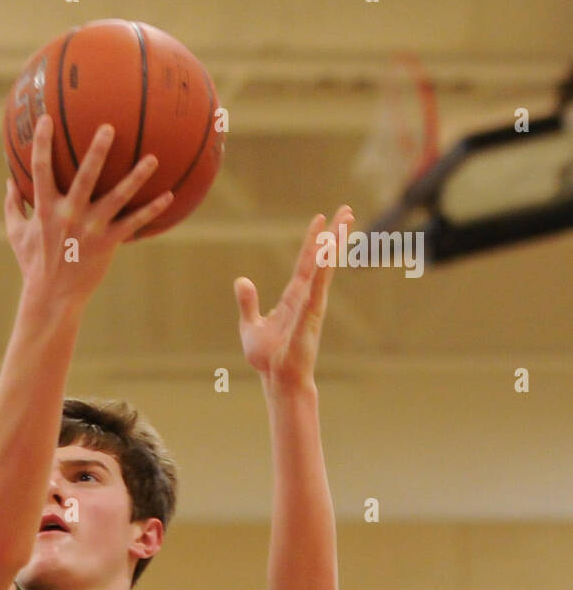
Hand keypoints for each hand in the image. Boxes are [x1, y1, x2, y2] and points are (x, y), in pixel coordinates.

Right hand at [3, 114, 171, 305]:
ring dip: (136, 178)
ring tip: (153, 159)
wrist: (51, 297)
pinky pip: (133, 223)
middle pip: (85, 177)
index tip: (46, 118)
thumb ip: (13, 205)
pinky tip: (169, 196)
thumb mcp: (16, 234)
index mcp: (45, 209)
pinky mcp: (108, 244)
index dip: (43, 143)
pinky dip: (151, 211)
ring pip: (117, 198)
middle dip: (97, 151)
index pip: (40, 170)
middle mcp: (68, 215)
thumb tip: (9, 181)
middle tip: (109, 127)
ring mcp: (90, 229)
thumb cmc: (33, 264)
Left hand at [234, 206, 354, 390]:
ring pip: (325, 269)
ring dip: (334, 245)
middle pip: (322, 259)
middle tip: (347, 210)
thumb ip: (248, 302)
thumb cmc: (267, 357)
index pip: (306, 262)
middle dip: (334, 235)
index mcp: (294, 297)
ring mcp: (312, 305)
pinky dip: (322, 271)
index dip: (313, 241)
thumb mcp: (250, 325)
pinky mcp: (311, 316)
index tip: (321, 219)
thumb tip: (242, 280)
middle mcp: (307, 297)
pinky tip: (327, 253)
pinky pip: (317, 289)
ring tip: (345, 222)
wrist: (277, 379)